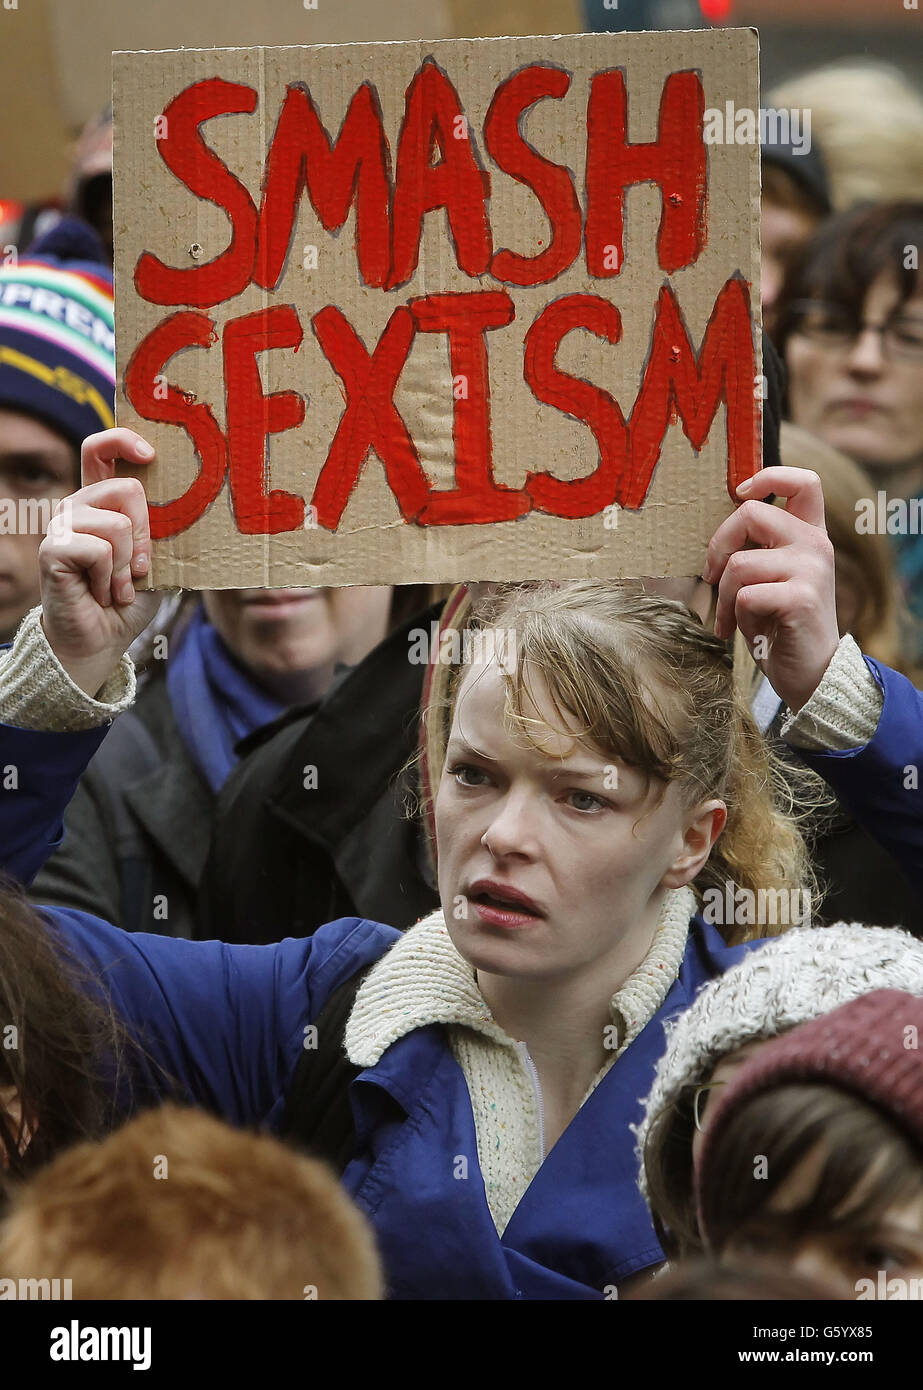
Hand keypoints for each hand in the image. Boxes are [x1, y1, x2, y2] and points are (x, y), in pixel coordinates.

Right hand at [39, 429, 159, 696]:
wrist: (101, 640)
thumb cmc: (128, 599)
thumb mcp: (158, 559)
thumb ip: (164, 528)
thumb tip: (201, 501)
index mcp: (101, 501)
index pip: (101, 450)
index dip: (123, 440)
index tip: (150, 455)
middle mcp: (77, 506)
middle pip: (125, 488)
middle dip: (146, 533)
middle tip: (139, 567)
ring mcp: (61, 526)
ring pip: (116, 524)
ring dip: (128, 565)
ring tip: (118, 585)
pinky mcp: (52, 549)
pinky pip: (99, 550)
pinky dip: (110, 578)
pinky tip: (101, 593)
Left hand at [702, 467, 839, 712]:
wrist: (811, 674)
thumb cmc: (780, 625)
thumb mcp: (769, 579)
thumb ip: (757, 549)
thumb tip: (719, 534)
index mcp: (810, 535)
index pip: (804, 481)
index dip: (768, 475)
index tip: (740, 492)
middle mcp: (816, 545)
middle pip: (751, 514)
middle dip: (718, 547)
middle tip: (711, 577)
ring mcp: (812, 569)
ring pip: (739, 563)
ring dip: (722, 597)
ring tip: (731, 618)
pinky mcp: (802, 597)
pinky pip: (744, 594)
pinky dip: (735, 616)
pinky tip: (748, 630)